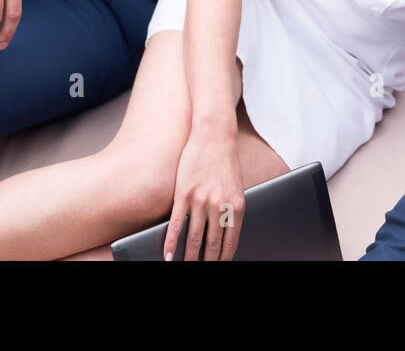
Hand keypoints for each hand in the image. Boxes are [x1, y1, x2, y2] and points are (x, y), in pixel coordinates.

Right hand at [165, 126, 244, 261]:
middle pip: (211, 244)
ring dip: (189, 257)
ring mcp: (200, 201)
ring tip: (186, 267)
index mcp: (236, 206)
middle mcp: (219, 206)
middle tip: (203, 270)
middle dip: (207, 262)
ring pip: (193, 238)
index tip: (218, 266)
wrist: (215, 135)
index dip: (223, 258)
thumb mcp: (236, 188)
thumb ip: (231, 211)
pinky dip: (171, 242)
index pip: (230, 242)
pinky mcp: (183, 194)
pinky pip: (175, 225)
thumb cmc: (226, 161)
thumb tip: (224, 234)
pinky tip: (168, 254)